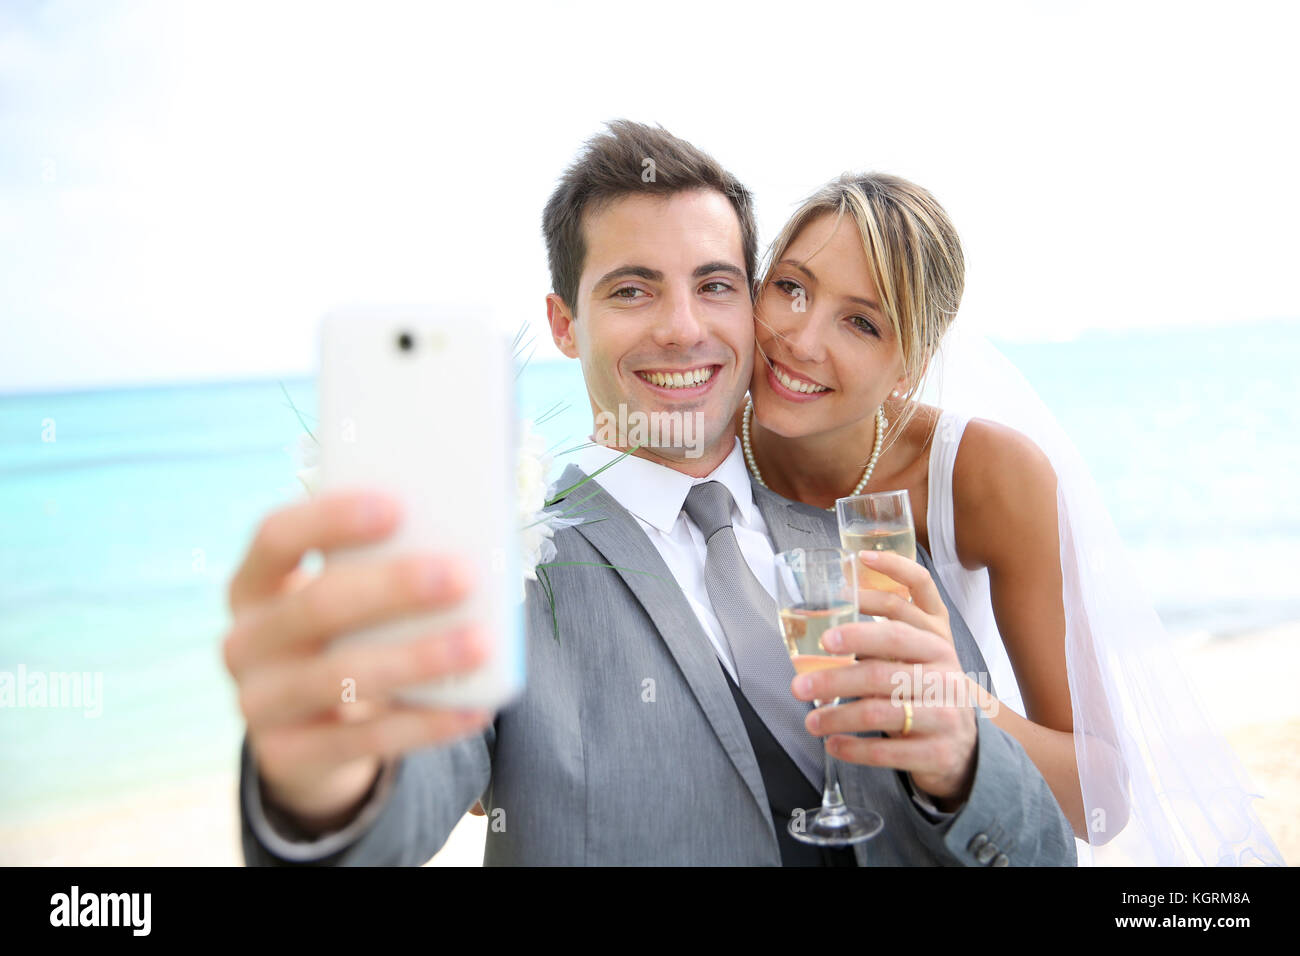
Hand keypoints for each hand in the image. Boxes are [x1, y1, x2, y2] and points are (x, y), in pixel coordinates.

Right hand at [222, 490, 495, 832]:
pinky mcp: (286, 755)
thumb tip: (474, 540)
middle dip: (393, 588)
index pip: (275, 537)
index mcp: (253, 584)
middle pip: (315, 606)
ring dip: (418, 659)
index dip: (330, 519)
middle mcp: (244, 641)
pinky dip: (426, 724)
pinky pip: (365, 739)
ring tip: (480, 643)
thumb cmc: (345, 639)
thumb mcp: (345, 601)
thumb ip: (383, 568)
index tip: (396, 506)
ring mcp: (257, 703)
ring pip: (341, 677)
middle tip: (462, 575)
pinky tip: (475, 709)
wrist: (308, 736)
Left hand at [792, 550, 975, 806]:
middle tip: (798, 685)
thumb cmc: (925, 691)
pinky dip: (853, 749)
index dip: (871, 598)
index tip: (835, 598)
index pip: (905, 608)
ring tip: (810, 722)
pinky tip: (833, 745)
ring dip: (837, 717)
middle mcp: (946, 672)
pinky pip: (886, 751)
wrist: (963, 746)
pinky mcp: (938, 751)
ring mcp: (946, 713)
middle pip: (881, 667)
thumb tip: (820, 628)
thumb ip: (883, 639)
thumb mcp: (916, 658)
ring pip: (879, 712)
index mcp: (936, 640)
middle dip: (835, 676)